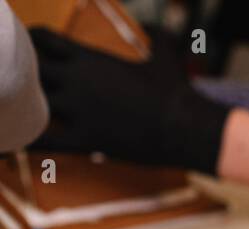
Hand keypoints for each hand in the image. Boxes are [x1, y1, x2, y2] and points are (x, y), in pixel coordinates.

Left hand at [30, 28, 229, 172]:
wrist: (188, 125)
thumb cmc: (178, 91)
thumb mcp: (167, 56)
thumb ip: (157, 35)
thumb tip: (156, 24)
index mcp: (90, 59)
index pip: (42, 39)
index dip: (31, 43)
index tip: (30, 52)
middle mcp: (78, 81)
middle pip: (28, 69)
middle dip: (21, 74)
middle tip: (21, 82)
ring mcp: (81, 111)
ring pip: (30, 103)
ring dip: (22, 107)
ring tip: (15, 110)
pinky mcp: (88, 139)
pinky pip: (46, 142)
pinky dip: (28, 141)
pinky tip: (16, 141)